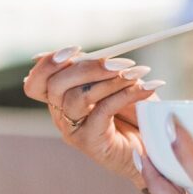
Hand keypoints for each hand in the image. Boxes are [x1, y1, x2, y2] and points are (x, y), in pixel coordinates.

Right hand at [23, 47, 162, 188]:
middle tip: (118, 62)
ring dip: (110, 81)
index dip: (48, 64)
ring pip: (77, 98)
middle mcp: (61, 115)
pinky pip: (102, 111)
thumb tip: (82, 53)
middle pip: (54, 86)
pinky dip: (126, 94)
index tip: (76, 49)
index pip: (38, 81)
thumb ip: (97, 68)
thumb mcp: (116, 81)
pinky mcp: (90, 143)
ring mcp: (73, 130)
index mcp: (60, 97)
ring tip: (136, 74)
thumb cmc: (136, 110)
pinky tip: (145, 89)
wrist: (155, 144)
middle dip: (86, 68)